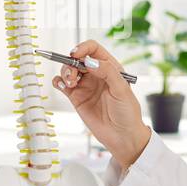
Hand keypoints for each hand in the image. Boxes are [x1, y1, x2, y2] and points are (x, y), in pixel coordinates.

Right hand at [51, 40, 150, 169]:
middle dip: (71, 62)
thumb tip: (90, 61)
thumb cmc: (127, 113)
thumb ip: (107, 72)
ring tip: (70, 84)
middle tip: (73, 76)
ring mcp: (85, 86)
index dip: (83, 48)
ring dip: (65, 72)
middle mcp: (96, 74)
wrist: (122, 137)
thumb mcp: (122, 89)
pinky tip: (62, 86)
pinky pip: (62, 84)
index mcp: (110, 68)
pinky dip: (58, 82)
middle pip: (77, 58)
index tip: (76, 54)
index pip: (93, 49)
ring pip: (68, 70)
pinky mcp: (76, 98)